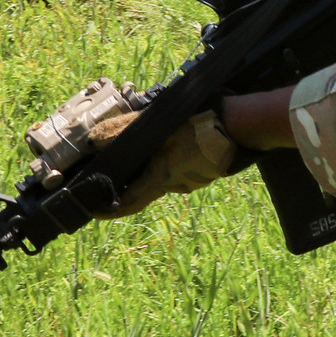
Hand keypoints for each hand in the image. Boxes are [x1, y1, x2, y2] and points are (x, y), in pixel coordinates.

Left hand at [93, 108, 239, 218]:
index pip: (129, 203)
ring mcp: (191, 178)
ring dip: (146, 172)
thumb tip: (94, 139)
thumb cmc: (202, 124)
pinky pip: (175, 171)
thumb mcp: (158, 124)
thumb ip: (124, 130)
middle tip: (106, 180)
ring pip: (160, 179)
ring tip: (133, 156)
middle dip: (125, 187)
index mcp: (164, 177)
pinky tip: (162, 148)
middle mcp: (177, 183)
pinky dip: (163, 164)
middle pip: (143, 192)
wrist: (242, 125)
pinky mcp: (201, 170)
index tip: (93, 212)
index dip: (108, 210)